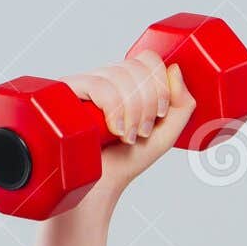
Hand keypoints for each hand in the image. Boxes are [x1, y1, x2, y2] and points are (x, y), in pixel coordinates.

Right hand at [62, 51, 196, 197]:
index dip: (160, 85)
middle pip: (136, 67)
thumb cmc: (126, 160)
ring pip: (119, 75)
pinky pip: (98, 84)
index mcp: (128, 83)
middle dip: (148, 104)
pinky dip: (115, 109)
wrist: (98, 185)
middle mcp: (105, 78)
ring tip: (126, 134)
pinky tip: (113, 129)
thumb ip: (182, 104)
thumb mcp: (166, 133)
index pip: (148, 59)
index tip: (160, 114)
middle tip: (141, 131)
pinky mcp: (64, 92)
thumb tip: (174, 69)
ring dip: (132, 111)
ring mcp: (84, 84)